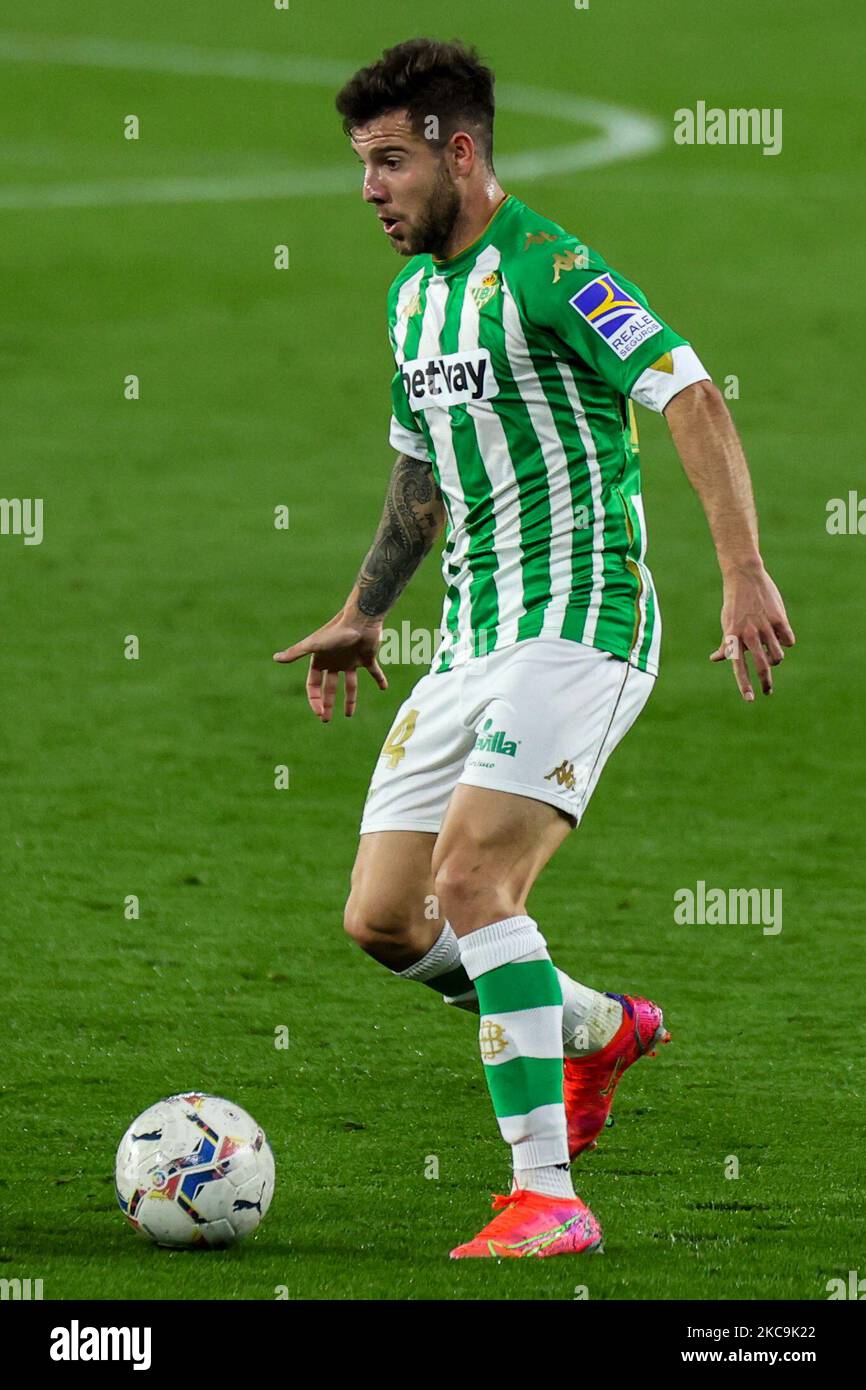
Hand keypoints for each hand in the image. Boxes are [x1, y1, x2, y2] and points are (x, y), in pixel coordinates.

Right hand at [273, 611, 386, 721]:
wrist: (360, 619)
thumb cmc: (336, 632)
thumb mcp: (314, 645)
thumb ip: (296, 653)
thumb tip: (276, 658)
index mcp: (321, 660)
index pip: (314, 684)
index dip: (314, 699)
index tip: (319, 713)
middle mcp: (335, 662)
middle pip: (329, 687)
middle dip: (327, 703)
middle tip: (326, 719)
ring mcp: (351, 660)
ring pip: (350, 684)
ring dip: (350, 699)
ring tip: (348, 715)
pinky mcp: (367, 658)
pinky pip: (374, 672)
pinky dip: (379, 679)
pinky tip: (384, 688)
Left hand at [709, 563, 794, 699]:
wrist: (745, 576)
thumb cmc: (734, 603)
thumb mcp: (727, 623)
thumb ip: (726, 643)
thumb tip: (715, 659)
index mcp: (734, 637)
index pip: (738, 666)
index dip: (744, 684)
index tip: (750, 699)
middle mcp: (749, 634)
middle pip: (762, 665)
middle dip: (765, 682)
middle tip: (767, 691)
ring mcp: (765, 626)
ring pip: (778, 655)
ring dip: (776, 658)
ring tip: (772, 654)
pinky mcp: (779, 619)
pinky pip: (789, 641)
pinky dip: (786, 642)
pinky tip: (781, 636)